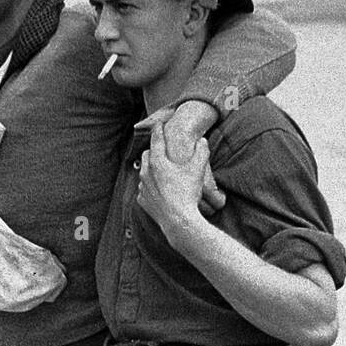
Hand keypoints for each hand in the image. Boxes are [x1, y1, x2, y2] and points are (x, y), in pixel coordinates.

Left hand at [137, 120, 208, 245]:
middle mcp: (146, 173)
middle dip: (152, 150)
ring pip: (143, 172)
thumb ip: (201, 152)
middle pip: (146, 155)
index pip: (156, 140)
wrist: (178, 221)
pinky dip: (149, 185)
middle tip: (158, 148)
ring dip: (150, 168)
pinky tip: (156, 187)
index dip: (158, 130)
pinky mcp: (142, 201)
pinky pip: (144, 189)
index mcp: (157, 162)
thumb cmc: (188, 193)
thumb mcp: (197, 170)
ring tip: (157, 168)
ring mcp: (143, 187)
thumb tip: (203, 140)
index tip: (159, 124)